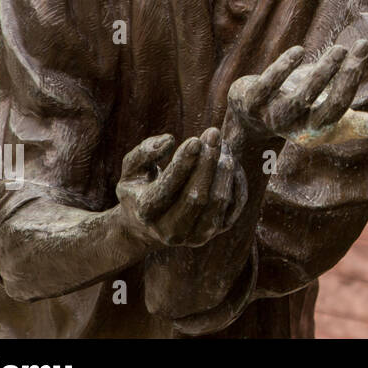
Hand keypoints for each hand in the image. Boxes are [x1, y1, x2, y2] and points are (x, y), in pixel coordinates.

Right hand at [116, 129, 245, 248]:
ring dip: (224, 168)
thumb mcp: (131, 170)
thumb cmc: (141, 190)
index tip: (195, 140)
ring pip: (219, 201)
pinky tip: (227, 160)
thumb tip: (169, 140)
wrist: (152, 227)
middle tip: (213, 133)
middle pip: (196, 197)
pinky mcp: (218, 230)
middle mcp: (171, 229)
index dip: (183, 164)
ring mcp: (197, 234)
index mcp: (146, 212)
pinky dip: (236, 178)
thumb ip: (143, 153)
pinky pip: (236, 202)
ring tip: (222, 144)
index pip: (167, 189)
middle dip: (207, 162)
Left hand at [228, 41, 367, 143]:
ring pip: (302, 99)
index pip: (364, 129)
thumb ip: (352, 71)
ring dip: (323, 72)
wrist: (251, 117)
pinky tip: (299, 51)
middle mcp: (306, 130)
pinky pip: (268, 87)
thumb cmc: (300, 103)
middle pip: (334, 108)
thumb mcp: (328, 91)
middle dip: (351, 76)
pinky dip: (283, 68)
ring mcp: (278, 119)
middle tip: (364, 46)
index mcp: (330, 129)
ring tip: (340, 48)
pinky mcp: (253, 104)